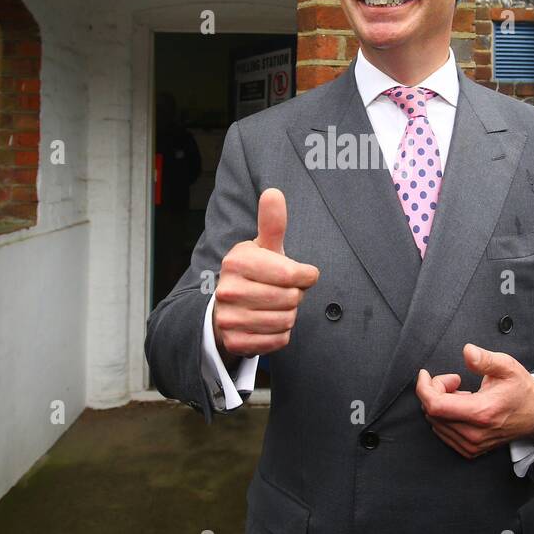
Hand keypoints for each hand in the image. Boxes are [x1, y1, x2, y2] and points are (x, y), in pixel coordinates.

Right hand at [213, 188, 319, 359]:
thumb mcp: (264, 246)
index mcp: (237, 261)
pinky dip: (280, 334)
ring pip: (286, 321)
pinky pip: (278, 340)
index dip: (305, 276)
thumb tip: (273, 192)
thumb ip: (272, 222)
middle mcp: (228, 289)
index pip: (291, 274)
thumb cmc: (255, 272)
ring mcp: (229, 318)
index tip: (302, 274)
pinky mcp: (235, 341)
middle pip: (290, 299)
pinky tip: (269, 323)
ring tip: (275, 306)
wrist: (228, 307)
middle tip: (284, 291)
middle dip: (295, 296)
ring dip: (289, 315)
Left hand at [415, 344, 533, 458]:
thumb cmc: (521, 390)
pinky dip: (445, 417)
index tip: (425, 374)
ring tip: (461, 393)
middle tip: (454, 381)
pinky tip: (461, 407)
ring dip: (440, 404)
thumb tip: (467, 351)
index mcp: (481, 413)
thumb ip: (486, 359)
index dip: (424, 388)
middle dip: (435, 391)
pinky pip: (443, 433)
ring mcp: (472, 445)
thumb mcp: (508, 367)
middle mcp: (474, 434)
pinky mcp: (470, 450)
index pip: (435, 406)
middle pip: (432, 413)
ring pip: (435, 424)